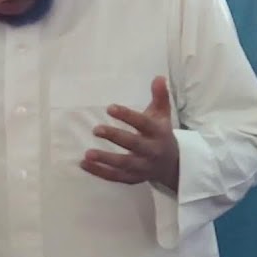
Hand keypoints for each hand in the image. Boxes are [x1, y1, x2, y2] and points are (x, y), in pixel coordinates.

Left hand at [85, 76, 179, 190]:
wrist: (173, 165)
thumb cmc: (161, 134)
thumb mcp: (163, 115)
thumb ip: (160, 97)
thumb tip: (158, 77)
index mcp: (159, 132)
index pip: (143, 123)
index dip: (127, 116)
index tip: (110, 108)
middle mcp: (152, 150)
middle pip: (133, 144)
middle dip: (115, 137)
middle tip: (96, 129)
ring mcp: (143, 166)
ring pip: (124, 164)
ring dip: (106, 159)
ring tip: (87, 153)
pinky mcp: (134, 178)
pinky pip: (116, 177)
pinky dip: (100, 172)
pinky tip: (84, 164)